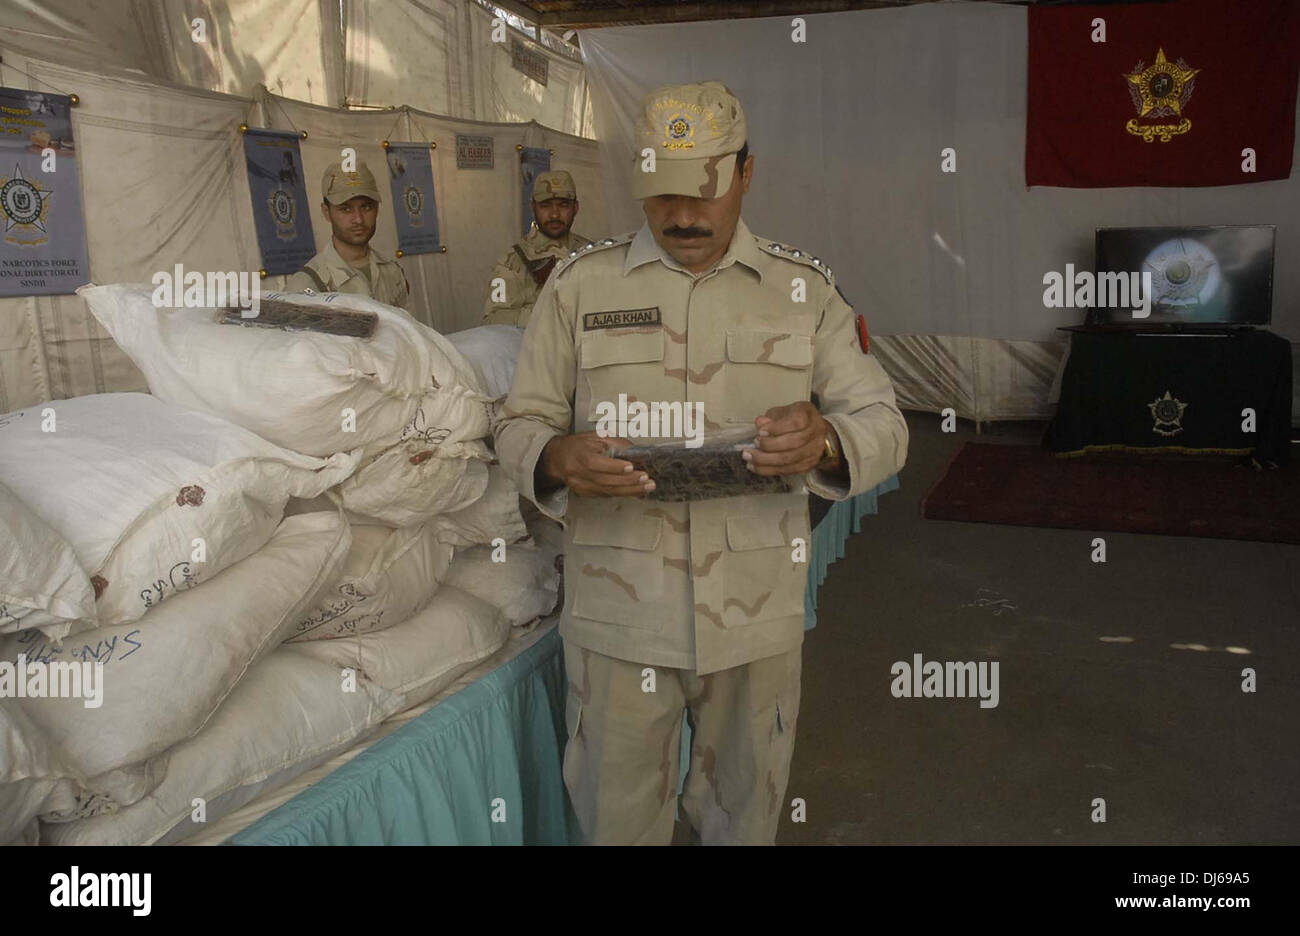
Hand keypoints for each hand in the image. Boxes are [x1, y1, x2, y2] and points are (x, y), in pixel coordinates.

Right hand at [539, 433, 655, 496]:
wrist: (557, 459)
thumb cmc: (578, 446)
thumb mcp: (595, 437)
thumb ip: (616, 443)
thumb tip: (636, 450)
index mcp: (579, 455)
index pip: (596, 464)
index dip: (613, 467)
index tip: (631, 467)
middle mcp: (578, 473)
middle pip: (605, 481)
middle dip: (628, 481)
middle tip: (646, 479)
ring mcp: (581, 486)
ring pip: (607, 491)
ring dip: (630, 490)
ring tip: (646, 487)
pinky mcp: (585, 493)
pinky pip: (606, 495)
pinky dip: (622, 493)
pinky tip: (636, 491)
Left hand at [745, 402, 831, 476]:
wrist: (813, 434)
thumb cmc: (794, 420)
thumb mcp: (782, 412)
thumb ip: (771, 417)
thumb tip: (760, 423)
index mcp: (808, 415)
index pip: (795, 423)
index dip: (776, 428)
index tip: (760, 431)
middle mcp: (815, 433)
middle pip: (793, 443)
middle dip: (769, 445)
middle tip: (753, 444)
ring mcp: (813, 451)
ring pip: (789, 459)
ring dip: (766, 460)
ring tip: (749, 458)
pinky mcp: (807, 465)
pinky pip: (787, 470)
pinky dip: (769, 470)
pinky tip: (756, 467)